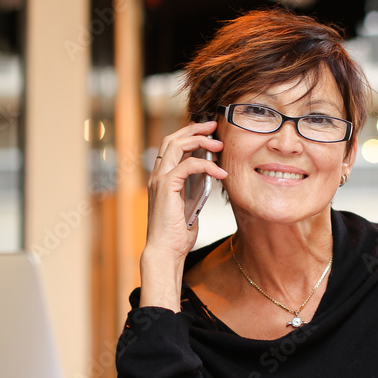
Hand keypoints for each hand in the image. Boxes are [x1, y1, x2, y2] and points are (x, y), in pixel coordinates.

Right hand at [139, 121, 226, 308]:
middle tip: (214, 126)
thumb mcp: (190, 205)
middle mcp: (157, 175)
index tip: (209, 132)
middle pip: (172, 139)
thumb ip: (195, 189)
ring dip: (200, 140)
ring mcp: (159, 179)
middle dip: (194, 129)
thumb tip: (210, 176)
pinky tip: (221, 172)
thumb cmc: (176, 234)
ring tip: (219, 144)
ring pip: (176, 145)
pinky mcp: (166, 187)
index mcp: (162, 178)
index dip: (190, 135)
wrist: (165, 251)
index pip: (172, 147)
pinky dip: (207, 165)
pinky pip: (188, 165)